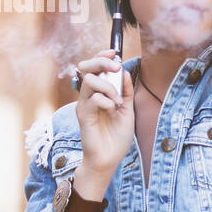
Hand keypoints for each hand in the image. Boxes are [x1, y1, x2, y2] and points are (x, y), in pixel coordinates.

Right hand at [75, 48, 134, 173]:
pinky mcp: (83, 115)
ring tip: (117, 101)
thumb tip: (125, 72)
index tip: (114, 53)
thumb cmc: (116, 137)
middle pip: (85, 67)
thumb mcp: (127, 111)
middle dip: (101, 62)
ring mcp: (84, 105)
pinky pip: (93, 99)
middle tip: (115, 69)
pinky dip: (107, 101)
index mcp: (98, 93)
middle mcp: (88, 96)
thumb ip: (126, 92)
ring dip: (108, 86)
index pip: (94, 66)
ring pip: (89, 80)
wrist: (109, 158)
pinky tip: (112, 111)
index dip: (102, 55)